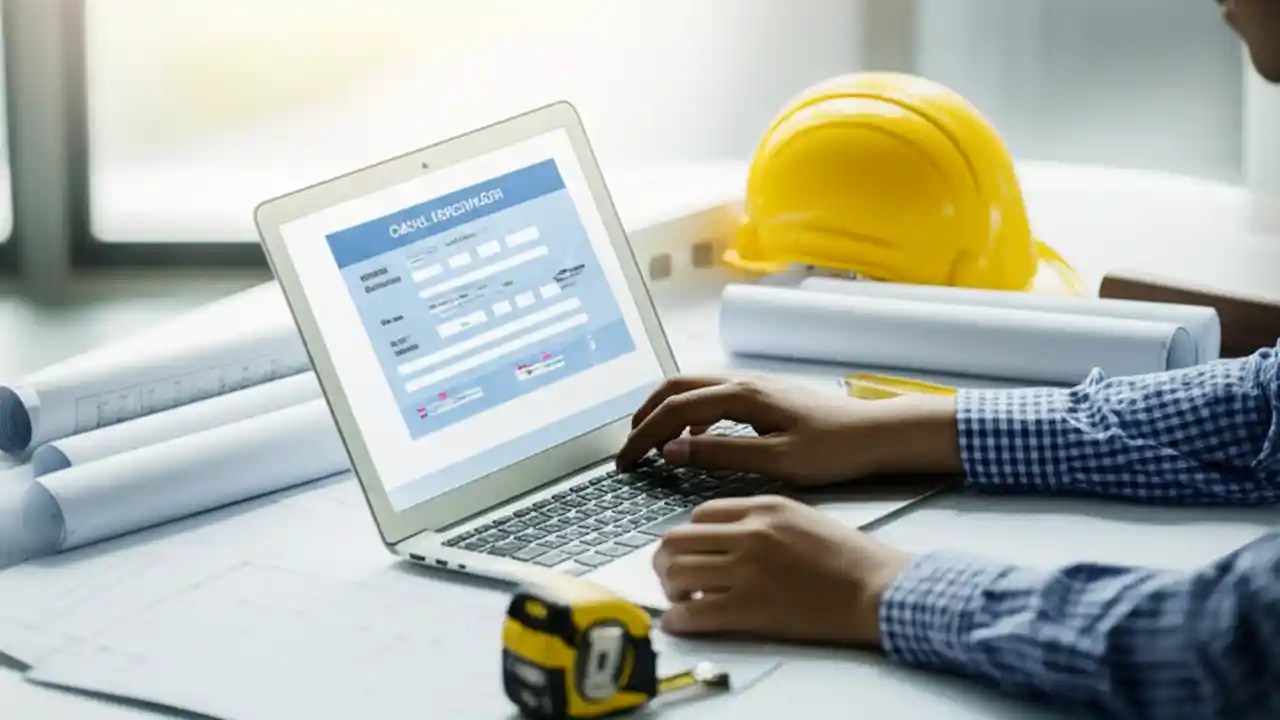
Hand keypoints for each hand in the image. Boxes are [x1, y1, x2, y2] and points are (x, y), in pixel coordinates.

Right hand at [617, 375, 960, 486]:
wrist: (876, 433)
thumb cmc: (834, 450)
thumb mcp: (776, 461)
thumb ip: (721, 454)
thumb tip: (673, 452)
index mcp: (741, 396)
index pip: (674, 410)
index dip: (644, 436)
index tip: (626, 463)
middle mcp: (742, 382)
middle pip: (674, 387)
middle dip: (644, 416)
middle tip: (629, 450)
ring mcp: (752, 384)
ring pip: (691, 387)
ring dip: (664, 411)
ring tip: (651, 444)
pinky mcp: (762, 394)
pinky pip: (711, 396)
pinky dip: (689, 414)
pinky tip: (694, 442)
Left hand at [653, 495, 912, 646]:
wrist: (877, 589)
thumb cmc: (851, 558)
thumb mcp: (802, 517)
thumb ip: (762, 520)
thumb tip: (727, 538)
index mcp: (764, 507)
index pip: (701, 513)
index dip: (689, 534)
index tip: (691, 551)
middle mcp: (750, 533)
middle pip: (677, 538)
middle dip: (665, 559)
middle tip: (670, 575)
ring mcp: (748, 570)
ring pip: (677, 572)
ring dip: (669, 588)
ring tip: (680, 599)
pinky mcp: (751, 608)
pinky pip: (694, 613)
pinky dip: (678, 619)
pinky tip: (682, 622)